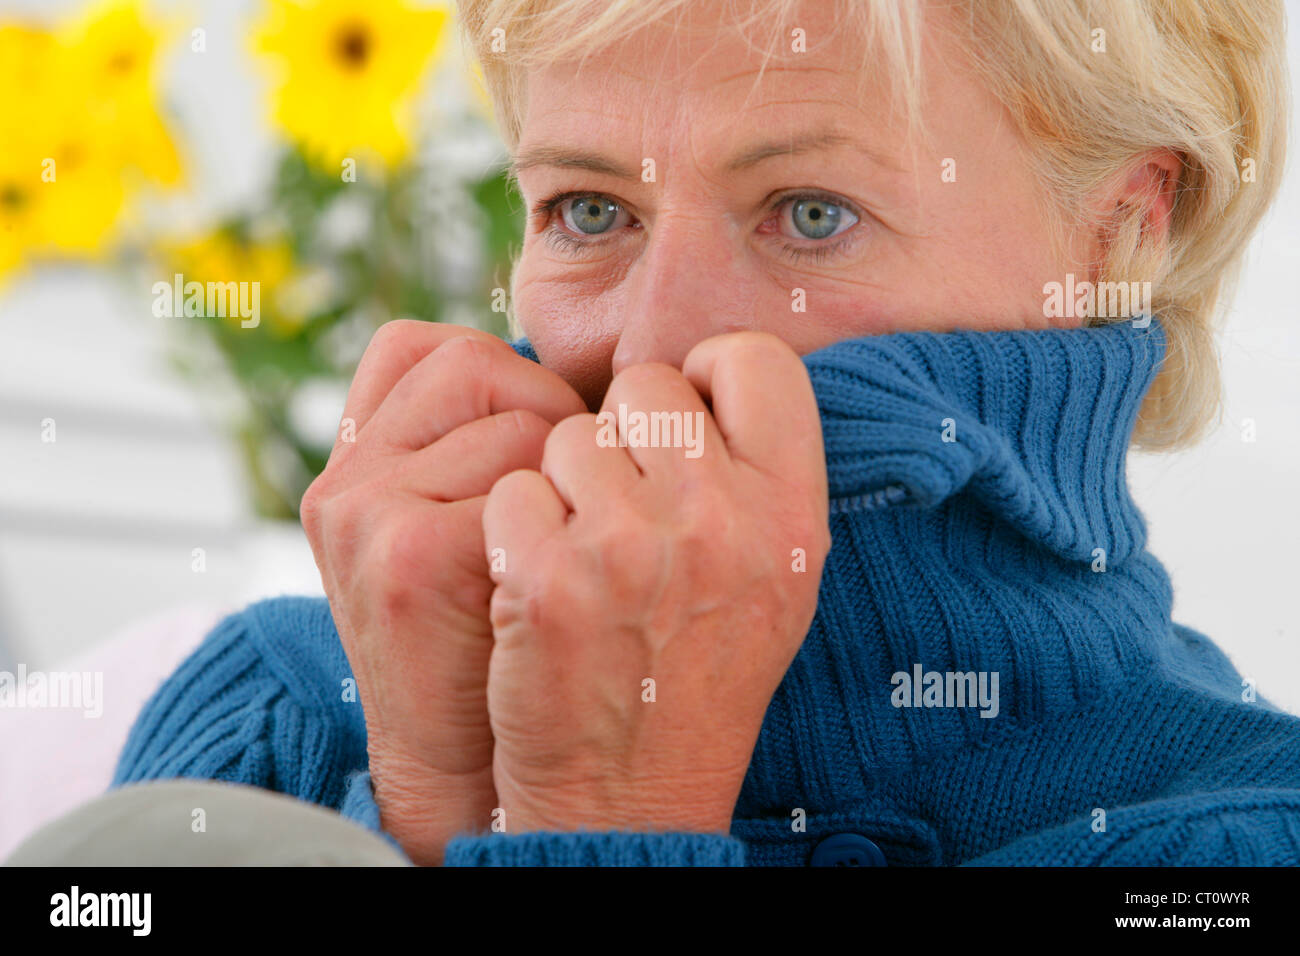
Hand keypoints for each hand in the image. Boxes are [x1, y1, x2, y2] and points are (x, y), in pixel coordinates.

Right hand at [300, 321, 584, 862]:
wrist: (462, 762)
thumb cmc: (488, 636)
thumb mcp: (453, 532)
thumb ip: (471, 453)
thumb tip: (570, 380)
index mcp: (351, 468)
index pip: (414, 347)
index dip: (497, 370)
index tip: (539, 429)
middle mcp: (345, 482)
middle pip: (468, 362)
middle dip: (545, 405)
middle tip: (576, 478)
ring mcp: (368, 515)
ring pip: (513, 421)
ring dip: (567, 469)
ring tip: (572, 532)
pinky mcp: (411, 555)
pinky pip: (527, 486)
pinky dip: (564, 522)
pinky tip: (562, 574)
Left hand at [481, 332, 829, 833]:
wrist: (632, 793)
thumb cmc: (701, 673)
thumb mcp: (778, 577)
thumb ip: (756, 475)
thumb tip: (707, 376)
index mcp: (792, 514)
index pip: (757, 359)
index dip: (708, 373)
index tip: (684, 413)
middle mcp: (721, 522)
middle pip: (648, 387)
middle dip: (625, 435)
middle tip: (624, 507)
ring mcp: (632, 549)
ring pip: (569, 436)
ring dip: (565, 486)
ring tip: (586, 558)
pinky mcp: (550, 579)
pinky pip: (513, 490)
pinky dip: (514, 530)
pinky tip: (540, 583)